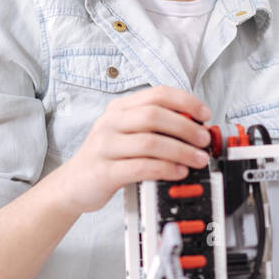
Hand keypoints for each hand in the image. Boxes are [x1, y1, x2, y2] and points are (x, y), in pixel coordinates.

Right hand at [54, 86, 212, 214]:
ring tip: (198, 159)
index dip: (186, 102)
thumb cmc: (109, 157)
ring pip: (149, 142)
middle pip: (154, 115)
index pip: (157, 94)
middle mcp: (110, 122)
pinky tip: (179, 172)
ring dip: (181, 151)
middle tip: (204, 140)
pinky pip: (140, 167)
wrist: (73, 184)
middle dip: (186, 128)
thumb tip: (196, 127)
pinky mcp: (104, 171)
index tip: (205, 114)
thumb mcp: (128, 134)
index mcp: (119, 108)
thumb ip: (155, 127)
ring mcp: (105, 146)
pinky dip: (165, 169)